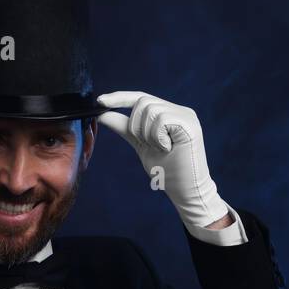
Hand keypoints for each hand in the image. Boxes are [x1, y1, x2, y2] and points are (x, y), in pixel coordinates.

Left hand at [96, 91, 230, 229]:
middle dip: (136, 126)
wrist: (184, 190)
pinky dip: (158, 137)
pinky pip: (161, 120)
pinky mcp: (189, 124)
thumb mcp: (140, 144)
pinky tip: (168, 148)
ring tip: (161, 148)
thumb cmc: (166, 170)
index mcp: (168, 113)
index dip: (119, 98)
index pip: (140, 97)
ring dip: (147, 133)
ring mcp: (186, 116)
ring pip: (150, 110)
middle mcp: (178, 110)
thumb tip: (103, 115)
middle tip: (149, 145)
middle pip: (142, 102)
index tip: (100, 101)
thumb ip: (125, 128)